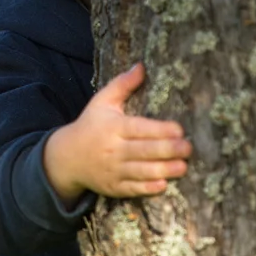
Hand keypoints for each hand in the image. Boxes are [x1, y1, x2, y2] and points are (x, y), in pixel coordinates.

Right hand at [44, 63, 191, 201]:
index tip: (179, 129)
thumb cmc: (90, 125)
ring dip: (164, 169)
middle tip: (188, 148)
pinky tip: (163, 184)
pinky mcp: (114, 187)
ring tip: (183, 166)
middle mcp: (113, 149)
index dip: (160, 130)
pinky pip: (133, 189)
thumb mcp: (101, 101)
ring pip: (142, 171)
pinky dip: (148, 188)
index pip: (139, 128)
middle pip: (144, 150)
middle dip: (168, 150)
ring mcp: (113, 170)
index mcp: (113, 126)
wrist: (67, 157)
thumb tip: (141, 66)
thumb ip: (122, 84)